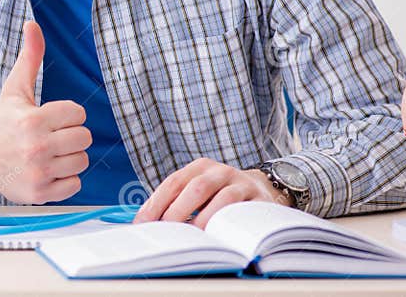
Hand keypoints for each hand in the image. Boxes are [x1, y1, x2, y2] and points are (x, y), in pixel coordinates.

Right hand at [0, 20, 91, 202]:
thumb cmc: (4, 123)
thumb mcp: (15, 89)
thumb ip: (29, 57)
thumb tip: (32, 24)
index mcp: (34, 120)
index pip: (78, 114)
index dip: (68, 114)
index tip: (52, 118)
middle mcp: (37, 147)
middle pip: (84, 138)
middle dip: (71, 135)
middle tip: (52, 135)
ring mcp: (40, 172)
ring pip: (82, 161)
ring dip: (69, 157)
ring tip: (49, 153)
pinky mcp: (42, 194)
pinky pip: (75, 184)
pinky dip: (65, 178)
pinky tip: (48, 169)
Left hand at [133, 158, 290, 229]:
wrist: (263, 188)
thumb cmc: (221, 194)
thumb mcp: (200, 190)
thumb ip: (178, 201)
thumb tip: (149, 223)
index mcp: (199, 167)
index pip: (173, 182)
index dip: (156, 203)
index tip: (142, 223)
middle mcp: (219, 171)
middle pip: (195, 188)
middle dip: (177, 212)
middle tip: (166, 233)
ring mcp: (241, 183)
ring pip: (221, 199)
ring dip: (204, 221)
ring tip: (191, 239)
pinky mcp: (258, 199)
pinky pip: (243, 211)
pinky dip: (228, 224)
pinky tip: (217, 237)